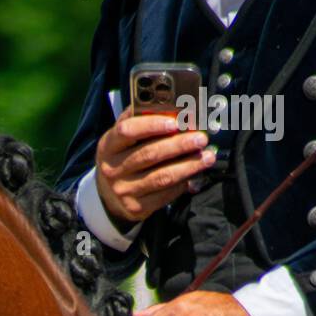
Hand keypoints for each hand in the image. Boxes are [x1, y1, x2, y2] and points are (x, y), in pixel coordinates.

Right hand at [95, 108, 216, 225]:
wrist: (109, 196)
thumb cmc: (123, 157)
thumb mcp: (123, 139)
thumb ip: (140, 121)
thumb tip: (173, 108)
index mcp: (108, 146)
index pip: (127, 131)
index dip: (152, 124)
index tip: (175, 121)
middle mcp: (112, 169)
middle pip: (149, 154)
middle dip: (179, 145)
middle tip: (200, 138)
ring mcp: (124, 191)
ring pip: (161, 176)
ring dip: (188, 165)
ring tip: (207, 157)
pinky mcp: (136, 207)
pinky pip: (164, 195)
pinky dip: (182, 184)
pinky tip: (194, 175)